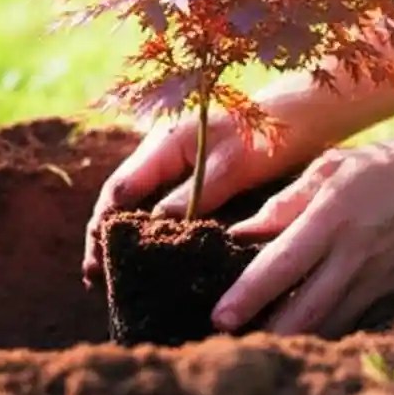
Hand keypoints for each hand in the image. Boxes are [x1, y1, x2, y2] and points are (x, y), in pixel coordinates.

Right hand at [81, 90, 335, 285]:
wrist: (300, 118)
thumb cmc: (268, 135)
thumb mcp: (232, 167)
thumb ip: (192, 195)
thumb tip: (155, 226)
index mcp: (165, 143)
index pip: (121, 187)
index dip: (104, 222)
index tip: (96, 256)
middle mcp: (162, 154)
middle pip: (121, 198)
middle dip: (105, 234)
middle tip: (93, 276)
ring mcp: (175, 167)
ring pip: (138, 204)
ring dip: (125, 236)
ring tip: (111, 275)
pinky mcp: (193, 180)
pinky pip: (162, 207)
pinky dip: (150, 231)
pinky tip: (150, 257)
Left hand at [210, 137, 393, 336]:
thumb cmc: (390, 167)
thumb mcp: (335, 166)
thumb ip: (287, 200)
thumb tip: (246, 231)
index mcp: (333, 216)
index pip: (282, 265)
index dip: (249, 294)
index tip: (221, 316)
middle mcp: (354, 254)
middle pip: (303, 309)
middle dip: (265, 331)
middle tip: (231, 339)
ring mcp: (377, 280)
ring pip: (328, 324)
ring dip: (292, 336)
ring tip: (260, 338)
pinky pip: (352, 322)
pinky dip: (325, 331)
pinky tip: (302, 331)